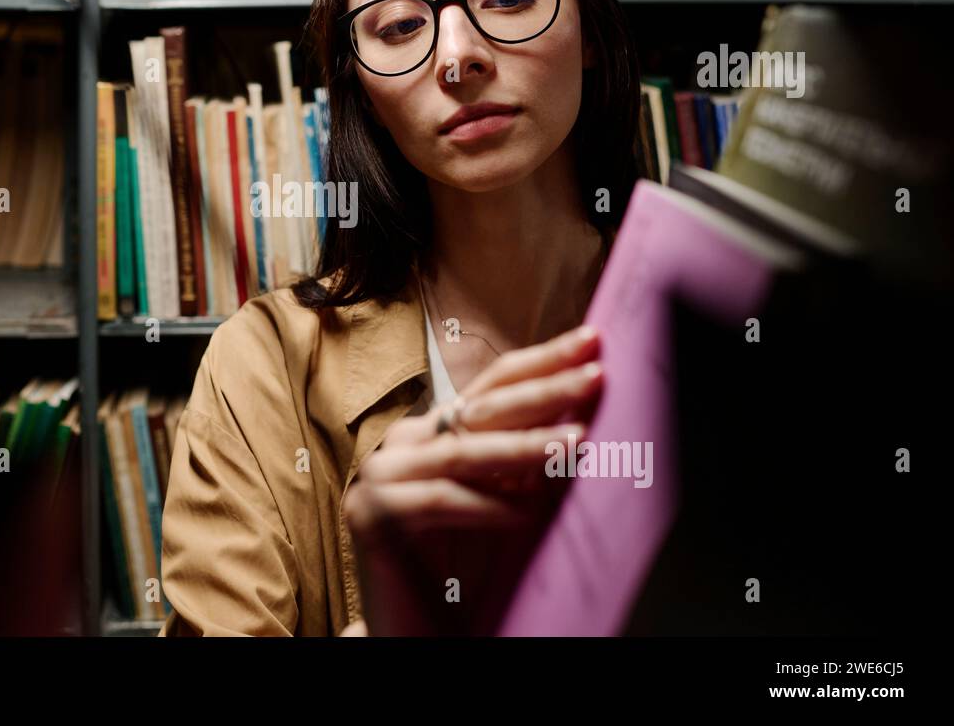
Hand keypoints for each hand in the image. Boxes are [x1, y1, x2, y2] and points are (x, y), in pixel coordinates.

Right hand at [342, 324, 601, 635]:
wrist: (407, 624)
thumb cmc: (459, 564)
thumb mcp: (499, 500)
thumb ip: (520, 463)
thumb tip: (583, 419)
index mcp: (432, 430)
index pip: (491, 385)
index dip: (541, 360)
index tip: (592, 341)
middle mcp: (404, 443)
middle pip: (482, 407)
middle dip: (544, 389)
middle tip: (594, 376)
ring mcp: (381, 476)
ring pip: (464, 452)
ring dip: (525, 448)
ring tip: (574, 443)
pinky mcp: (373, 515)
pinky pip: (442, 501)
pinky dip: (490, 507)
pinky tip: (529, 512)